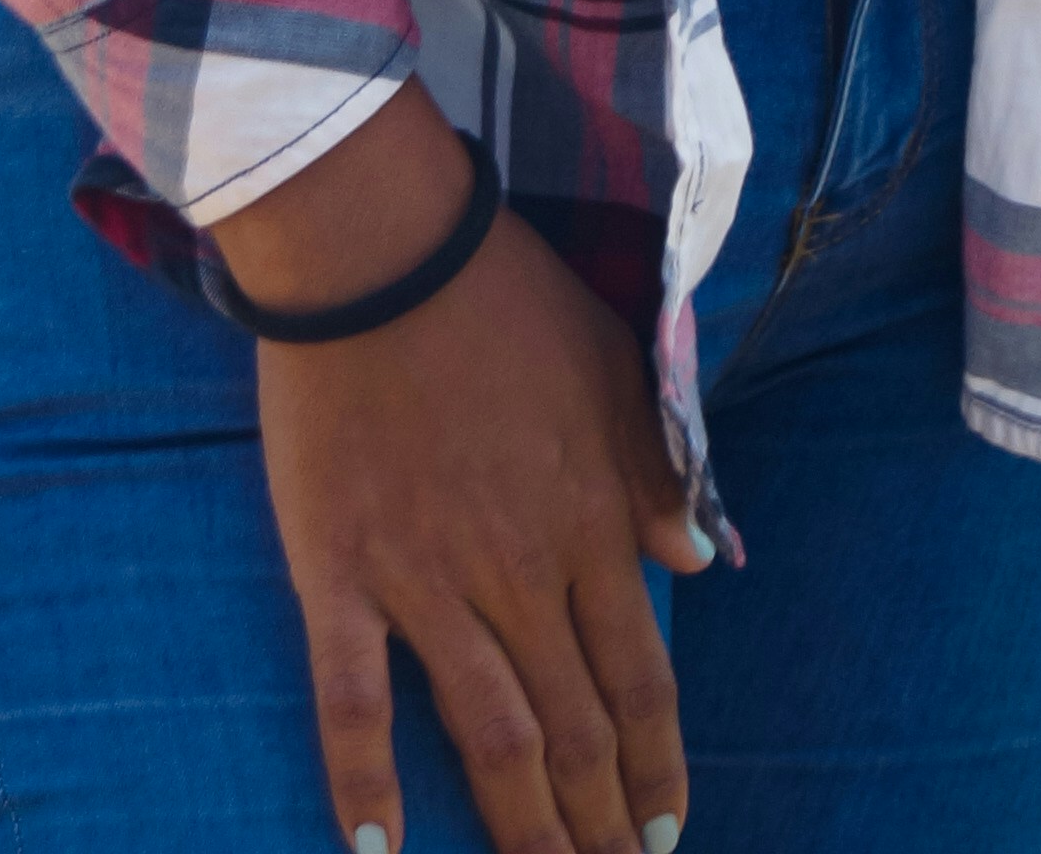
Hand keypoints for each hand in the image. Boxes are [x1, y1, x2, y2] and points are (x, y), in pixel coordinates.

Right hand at [238, 83, 702, 852]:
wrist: (380, 245)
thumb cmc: (501, 296)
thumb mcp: (613, 368)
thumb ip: (658, 471)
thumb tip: (699, 562)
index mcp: (590, 521)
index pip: (640, 678)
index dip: (656, 763)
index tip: (669, 828)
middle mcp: (518, 570)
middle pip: (572, 726)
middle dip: (601, 821)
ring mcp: (426, 578)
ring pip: (488, 733)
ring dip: (523, 826)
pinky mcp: (340, 570)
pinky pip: (353, 697)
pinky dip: (364, 781)